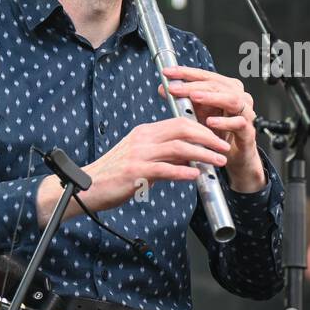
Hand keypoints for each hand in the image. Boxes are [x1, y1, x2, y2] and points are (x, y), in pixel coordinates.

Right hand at [37, 116, 231, 218]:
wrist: (86, 186)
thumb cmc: (114, 175)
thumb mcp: (143, 160)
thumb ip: (166, 158)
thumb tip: (190, 159)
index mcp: (145, 132)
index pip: (179, 122)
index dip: (202, 128)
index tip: (217, 137)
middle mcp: (143, 138)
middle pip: (183, 129)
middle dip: (208, 137)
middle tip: (224, 147)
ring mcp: (138, 154)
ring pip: (178, 147)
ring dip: (202, 154)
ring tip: (217, 162)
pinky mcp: (135, 172)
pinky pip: (164, 169)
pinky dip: (183, 171)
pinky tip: (195, 175)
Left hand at [158, 65, 265, 191]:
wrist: (233, 155)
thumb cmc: (219, 132)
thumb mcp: (198, 113)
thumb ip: (183, 100)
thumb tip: (163, 88)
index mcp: (226, 88)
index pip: (205, 75)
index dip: (185, 73)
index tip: (168, 73)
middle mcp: (238, 96)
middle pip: (217, 84)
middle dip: (194, 85)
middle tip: (175, 88)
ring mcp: (246, 112)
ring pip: (231, 99)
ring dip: (211, 97)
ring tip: (194, 97)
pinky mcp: (248, 130)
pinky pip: (238, 122)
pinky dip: (224, 122)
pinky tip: (210, 122)